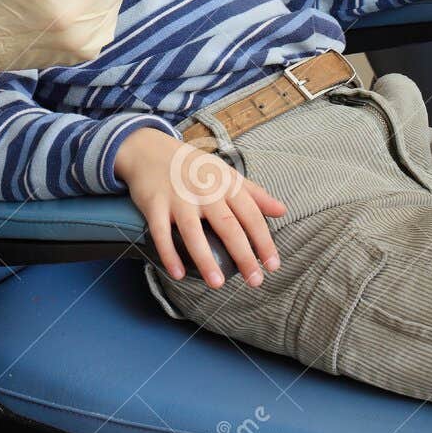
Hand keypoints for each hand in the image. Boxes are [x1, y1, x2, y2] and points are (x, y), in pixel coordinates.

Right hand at [114, 127, 286, 289]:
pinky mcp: (154, 204)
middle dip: (243, 255)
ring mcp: (178, 198)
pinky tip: (178, 274)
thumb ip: (254, 193)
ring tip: (217, 284)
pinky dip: (169, 254)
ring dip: (205, 260)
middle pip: (227, 226)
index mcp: (224, 183)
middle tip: (255, 281)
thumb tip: (282, 210)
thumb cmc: (192, 166)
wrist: (149, 149)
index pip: (250, 214)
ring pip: (193, 232)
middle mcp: (203, 190)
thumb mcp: (225, 173)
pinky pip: (161, 233)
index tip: (273, 265)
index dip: (263, 241)